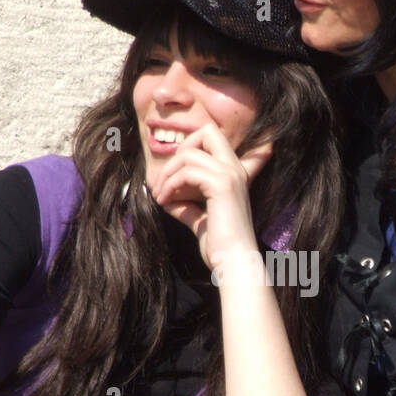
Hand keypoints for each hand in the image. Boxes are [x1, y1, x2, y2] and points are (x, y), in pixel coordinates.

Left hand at [152, 122, 272, 270]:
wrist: (234, 262)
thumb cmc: (221, 247)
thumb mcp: (199, 220)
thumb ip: (185, 206)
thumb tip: (167, 199)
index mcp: (235, 175)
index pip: (215, 138)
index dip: (190, 147)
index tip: (173, 177)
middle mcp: (236, 169)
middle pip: (206, 132)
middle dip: (179, 151)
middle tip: (164, 180)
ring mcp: (231, 174)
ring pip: (189, 153)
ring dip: (167, 174)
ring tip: (160, 196)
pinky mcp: (222, 184)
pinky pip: (187, 171)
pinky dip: (170, 184)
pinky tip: (164, 201)